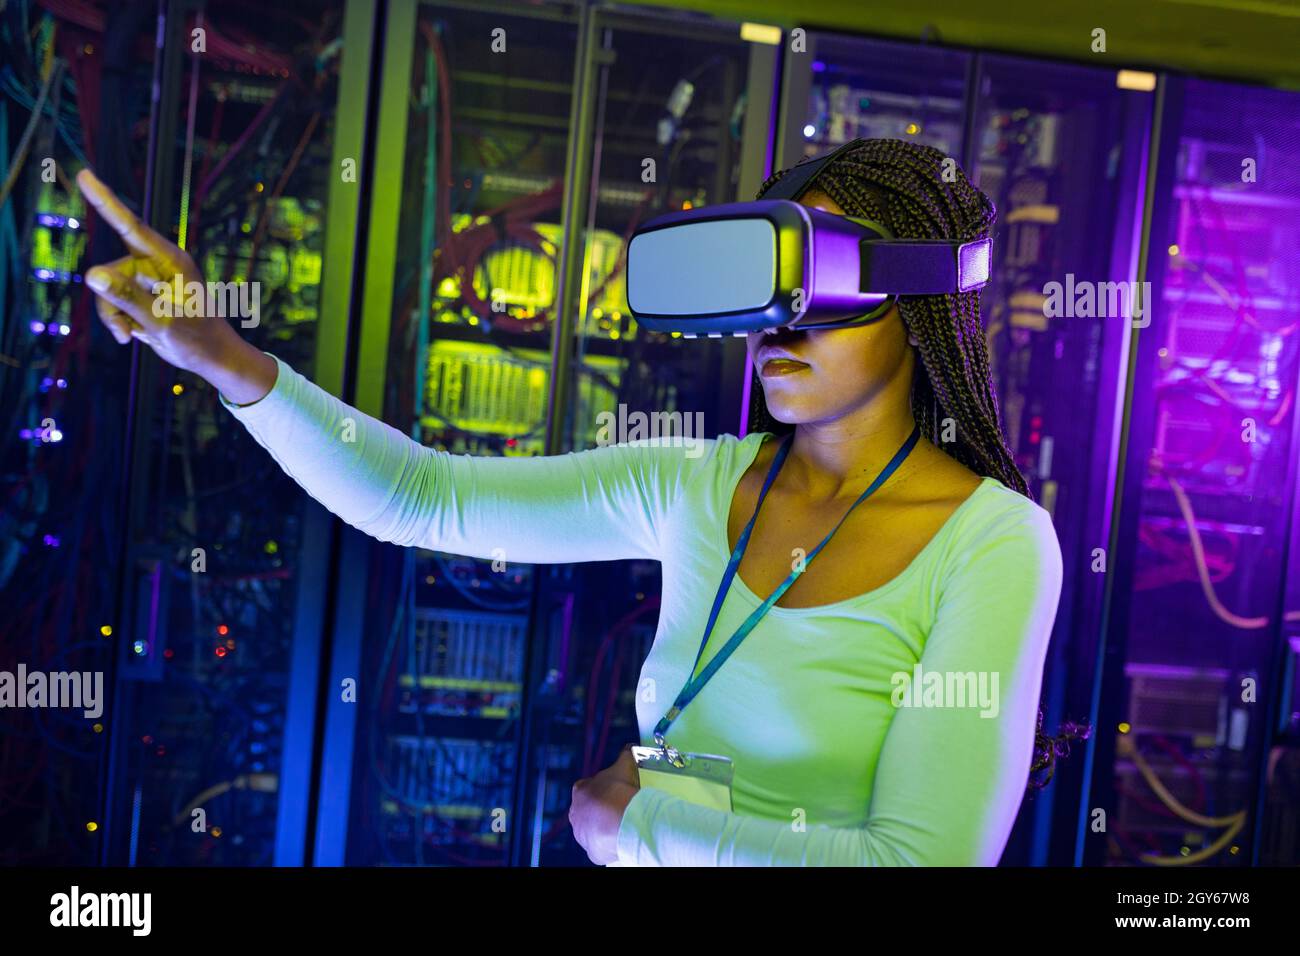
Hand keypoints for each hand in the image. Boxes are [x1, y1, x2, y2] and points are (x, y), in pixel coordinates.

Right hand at [76, 169, 275, 402]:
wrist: (213, 359)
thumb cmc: (198, 339)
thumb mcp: (161, 321)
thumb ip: (127, 298)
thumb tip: (93, 275)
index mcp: (170, 261)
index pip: (131, 227)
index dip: (105, 200)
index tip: (85, 174)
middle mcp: (157, 265)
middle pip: (111, 272)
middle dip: (110, 303)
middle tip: (124, 333)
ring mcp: (149, 280)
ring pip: (108, 289)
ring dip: (113, 315)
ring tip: (129, 337)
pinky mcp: (143, 295)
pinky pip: (115, 301)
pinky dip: (118, 320)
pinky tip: (133, 336)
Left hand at [569, 744, 640, 865]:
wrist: (622, 821)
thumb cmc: (619, 791)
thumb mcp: (623, 766)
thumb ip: (625, 756)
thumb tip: (630, 748)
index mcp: (580, 792)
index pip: (586, 789)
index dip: (602, 791)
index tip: (614, 793)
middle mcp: (576, 814)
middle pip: (588, 812)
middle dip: (602, 811)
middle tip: (620, 810)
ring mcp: (582, 834)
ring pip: (593, 831)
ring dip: (605, 828)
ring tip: (623, 825)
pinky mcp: (592, 851)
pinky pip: (601, 848)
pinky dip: (609, 845)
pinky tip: (621, 839)